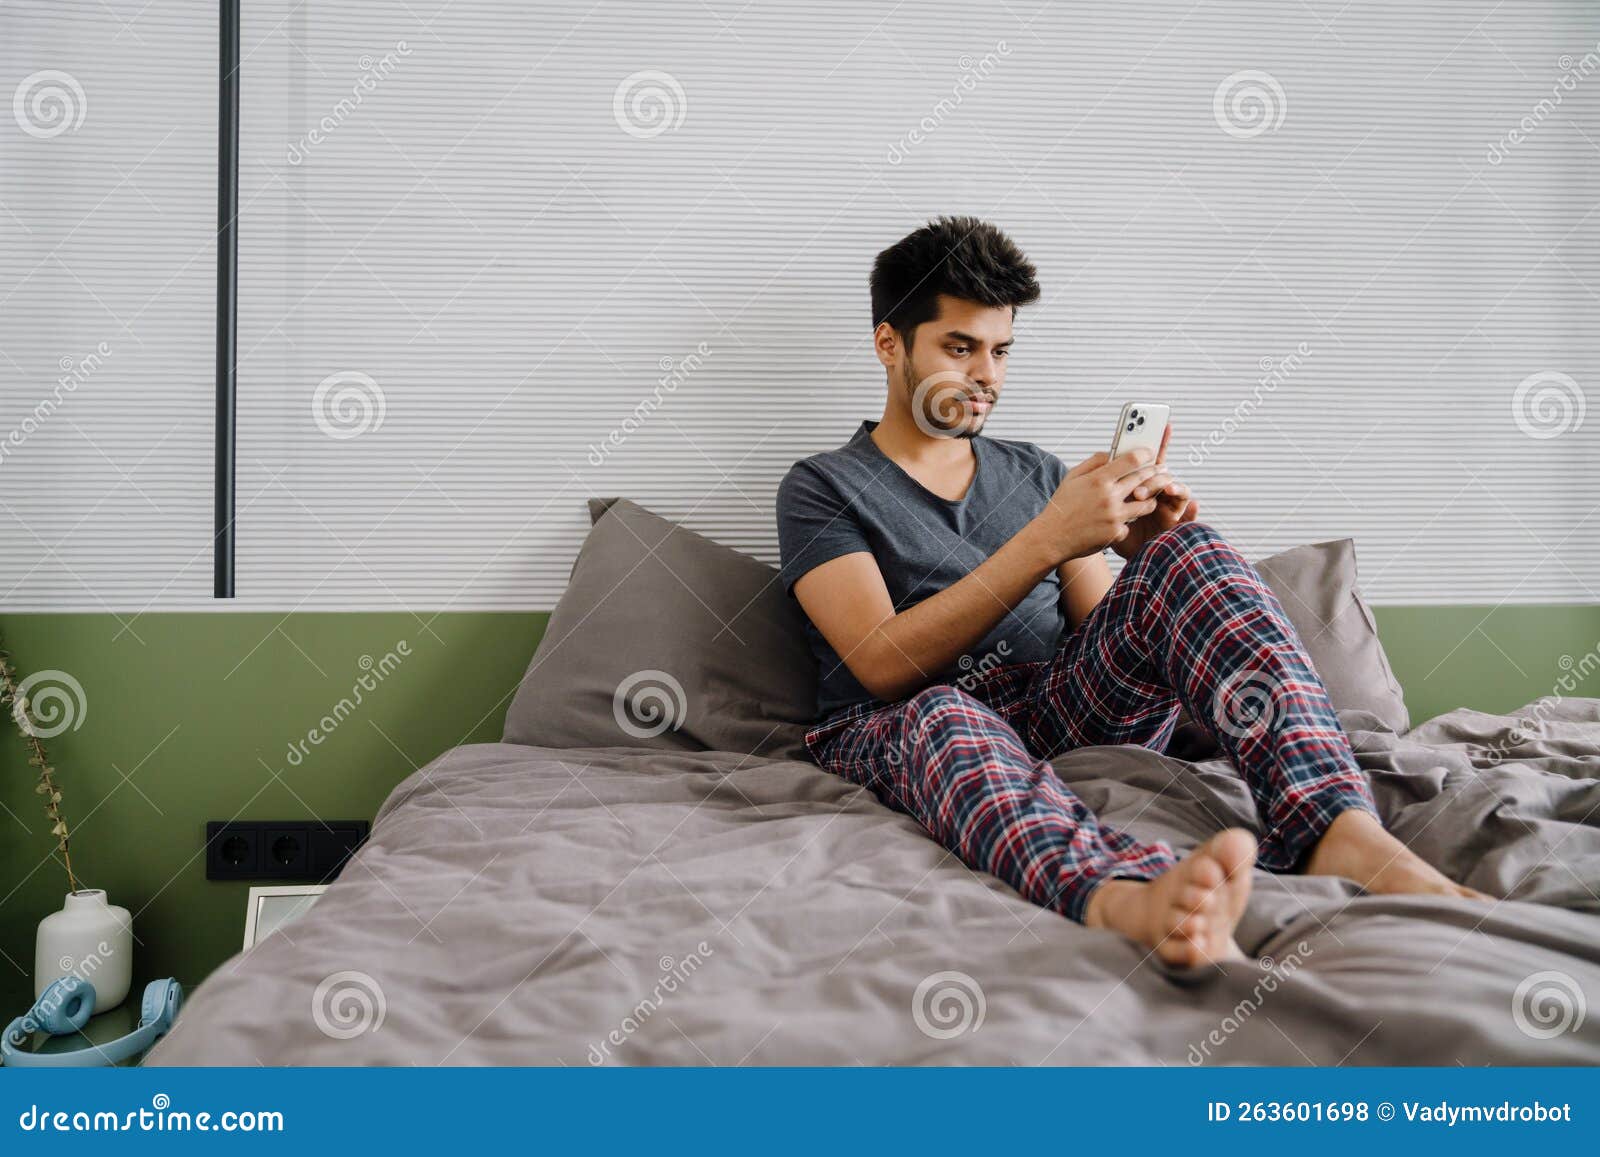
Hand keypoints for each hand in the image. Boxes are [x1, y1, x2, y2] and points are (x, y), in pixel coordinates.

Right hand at [1032, 445, 1169, 564]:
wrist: (1052, 537)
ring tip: (1145, 498)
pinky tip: (1118, 521)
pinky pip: (1130, 524)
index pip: (1131, 460)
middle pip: (1143, 480)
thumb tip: (1111, 454)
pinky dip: (1125, 522)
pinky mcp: (1116, 533)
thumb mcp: (1072, 477)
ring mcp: (1115, 516)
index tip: (1150, 452)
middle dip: (1154, 473)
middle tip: (1160, 471)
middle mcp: (1109, 497)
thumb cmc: (1061, 506)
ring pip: (1146, 504)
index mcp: (1098, 479)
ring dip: (1148, 500)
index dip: (1145, 453)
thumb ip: (1093, 462)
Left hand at [1111, 422, 1198, 560]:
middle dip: (1156, 472)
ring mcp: (1168, 507)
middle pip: (1164, 474)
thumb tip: (1107, 457)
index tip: (1164, 425)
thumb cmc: (1106, 527)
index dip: (1159, 442)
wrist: (1111, 552)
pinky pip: (1187, 516)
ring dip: (1170, 487)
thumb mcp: (1104, 503)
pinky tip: (1192, 505)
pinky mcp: (1174, 525)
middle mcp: (1157, 493)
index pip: (1151, 460)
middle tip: (1149, 473)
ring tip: (1165, 488)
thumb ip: (1108, 483)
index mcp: (1141, 484)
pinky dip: (1191, 511)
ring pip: (1177, 490)